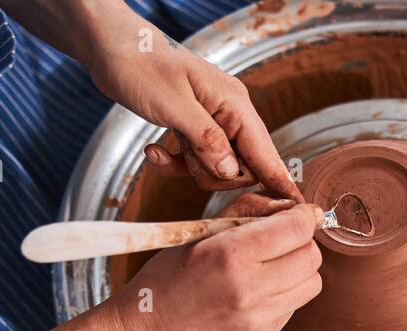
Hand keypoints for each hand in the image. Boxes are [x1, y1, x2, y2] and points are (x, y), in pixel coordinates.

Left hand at [76, 3, 299, 199]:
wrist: (110, 48)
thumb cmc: (141, 65)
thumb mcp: (175, 106)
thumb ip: (207, 141)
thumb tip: (232, 172)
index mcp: (234, 104)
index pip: (265, 150)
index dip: (278, 180)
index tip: (295, 205)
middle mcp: (228, 113)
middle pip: (241, 166)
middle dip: (214, 175)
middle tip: (187, 162)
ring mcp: (210, 122)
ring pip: (216, 167)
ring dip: (189, 169)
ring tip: (162, 152)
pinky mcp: (191, 128)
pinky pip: (193, 161)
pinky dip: (174, 163)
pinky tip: (154, 152)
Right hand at [113, 203, 322, 330]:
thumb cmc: (170, 275)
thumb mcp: (200, 231)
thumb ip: (248, 211)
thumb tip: (292, 206)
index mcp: (231, 255)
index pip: (297, 229)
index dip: (304, 216)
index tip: (300, 213)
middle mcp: (250, 289)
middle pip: (312, 256)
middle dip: (302, 242)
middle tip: (283, 240)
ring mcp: (259, 318)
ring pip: (312, 283)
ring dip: (299, 270)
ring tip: (273, 266)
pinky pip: (294, 305)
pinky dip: (285, 293)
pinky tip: (259, 290)